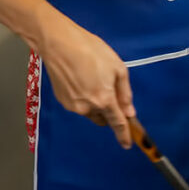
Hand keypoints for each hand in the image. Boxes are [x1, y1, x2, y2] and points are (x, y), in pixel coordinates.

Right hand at [34, 11, 135, 148]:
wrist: (59, 44)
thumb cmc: (93, 52)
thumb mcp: (118, 68)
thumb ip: (124, 93)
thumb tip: (129, 112)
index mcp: (104, 100)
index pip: (117, 124)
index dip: (124, 135)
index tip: (128, 144)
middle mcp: (87, 108)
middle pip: (103, 119)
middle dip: (110, 112)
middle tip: (111, 92)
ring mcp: (73, 106)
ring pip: (91, 112)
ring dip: (96, 105)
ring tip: (94, 80)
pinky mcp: (62, 101)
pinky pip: (79, 105)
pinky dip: (84, 99)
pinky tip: (82, 80)